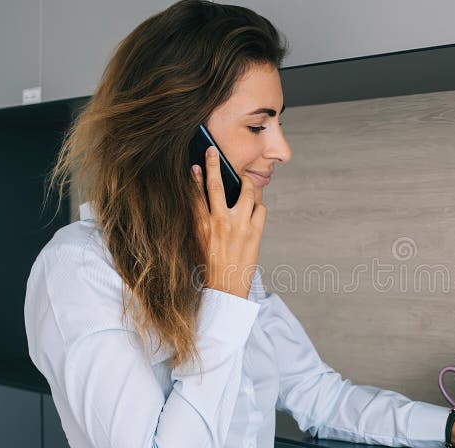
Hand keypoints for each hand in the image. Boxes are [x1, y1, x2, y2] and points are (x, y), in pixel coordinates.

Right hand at [191, 145, 265, 298]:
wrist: (225, 290)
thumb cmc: (210, 268)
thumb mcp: (197, 244)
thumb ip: (199, 222)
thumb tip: (203, 203)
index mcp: (201, 226)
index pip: (195, 194)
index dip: (194, 177)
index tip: (194, 165)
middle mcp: (219, 222)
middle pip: (217, 186)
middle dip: (214, 165)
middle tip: (213, 152)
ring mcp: (239, 226)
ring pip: (247, 193)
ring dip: (247, 184)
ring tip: (246, 182)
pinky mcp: (255, 233)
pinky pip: (260, 209)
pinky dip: (258, 206)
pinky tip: (255, 209)